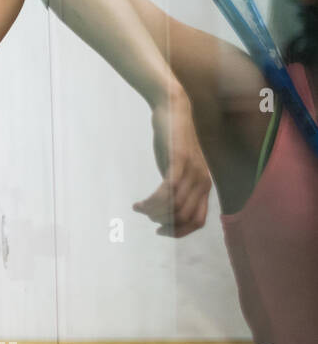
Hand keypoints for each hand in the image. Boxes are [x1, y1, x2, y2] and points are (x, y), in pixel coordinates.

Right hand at [132, 94, 210, 236]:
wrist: (173, 111)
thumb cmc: (173, 141)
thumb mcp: (180, 168)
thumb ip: (180, 187)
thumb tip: (167, 208)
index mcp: (204, 186)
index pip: (198, 221)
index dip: (179, 232)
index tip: (160, 231)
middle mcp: (202, 181)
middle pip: (184, 216)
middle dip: (162, 222)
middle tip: (146, 214)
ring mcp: (192, 171)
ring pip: (174, 206)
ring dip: (153, 212)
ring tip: (139, 207)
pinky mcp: (179, 161)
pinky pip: (167, 190)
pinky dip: (152, 201)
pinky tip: (140, 202)